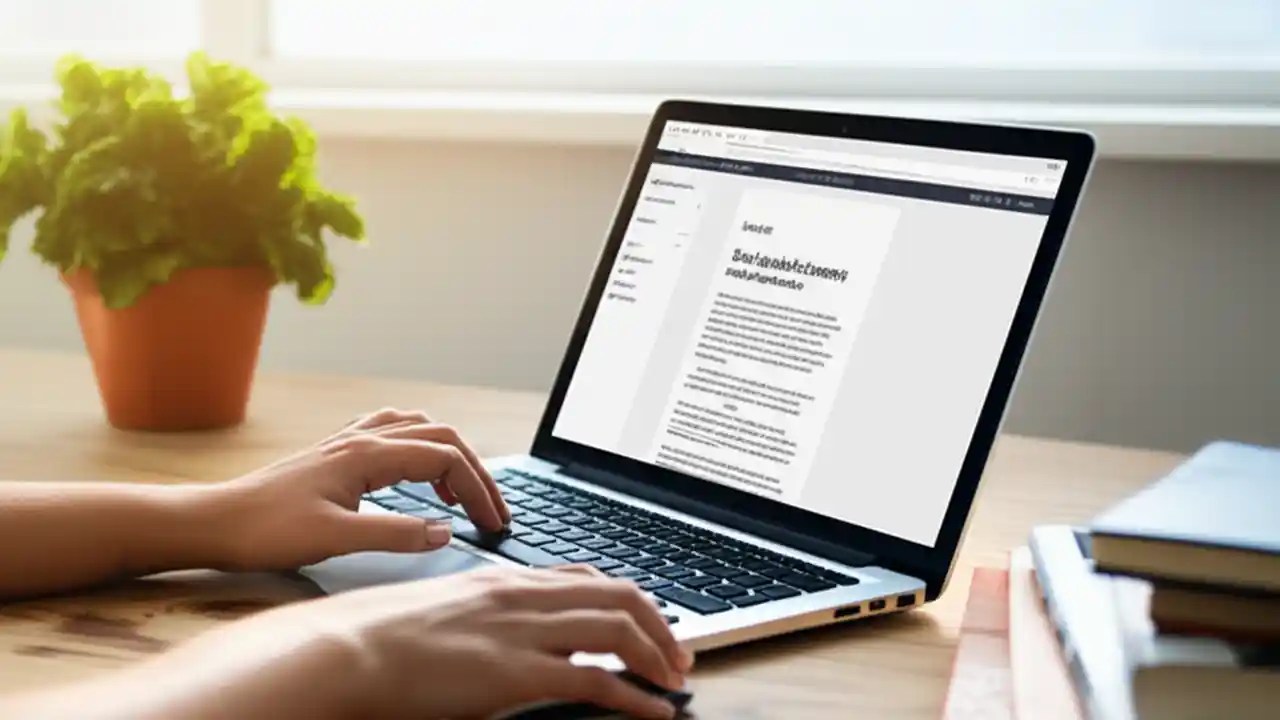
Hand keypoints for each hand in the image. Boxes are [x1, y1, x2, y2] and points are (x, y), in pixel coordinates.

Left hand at [209, 407, 510, 570]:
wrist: (214, 522)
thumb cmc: (267, 531)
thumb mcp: (336, 539)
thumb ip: (396, 534)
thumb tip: (446, 531)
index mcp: (368, 456)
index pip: (445, 460)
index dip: (478, 491)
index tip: (492, 525)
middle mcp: (362, 440)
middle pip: (441, 439)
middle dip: (475, 474)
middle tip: (492, 513)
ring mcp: (347, 443)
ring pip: (418, 430)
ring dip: (449, 455)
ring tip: (461, 492)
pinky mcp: (335, 454)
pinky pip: (391, 433)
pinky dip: (419, 448)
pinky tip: (414, 472)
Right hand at [310, 566, 692, 718]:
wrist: (345, 648)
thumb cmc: (378, 635)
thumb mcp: (443, 611)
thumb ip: (486, 617)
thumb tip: (508, 639)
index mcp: (504, 579)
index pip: (586, 577)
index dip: (629, 599)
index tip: (649, 620)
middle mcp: (523, 596)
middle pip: (617, 595)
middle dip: (659, 624)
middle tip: (679, 653)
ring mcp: (522, 632)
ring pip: (618, 630)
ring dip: (658, 655)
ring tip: (675, 679)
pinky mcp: (516, 673)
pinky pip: (596, 681)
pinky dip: (636, 697)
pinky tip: (654, 710)